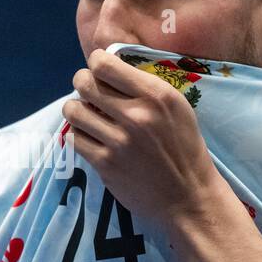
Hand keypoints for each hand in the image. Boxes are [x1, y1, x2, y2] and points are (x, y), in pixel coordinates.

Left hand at [62, 48, 221, 228]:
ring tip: (87, 116)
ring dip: (76, 110)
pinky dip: (80, 135)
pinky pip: (74, 138)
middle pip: (84, 83)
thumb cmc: (184, 149)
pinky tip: (92, 138)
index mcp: (156, 95)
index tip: (100, 71)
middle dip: (83, 84)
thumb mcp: (177, 108)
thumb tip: (108, 67)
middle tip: (90, 93)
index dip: (96, 63)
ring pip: (73, 110)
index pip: (104, 64)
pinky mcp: (105, 164)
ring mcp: (119, 141)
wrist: (188, 197)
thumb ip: (145, 87)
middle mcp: (136, 115)